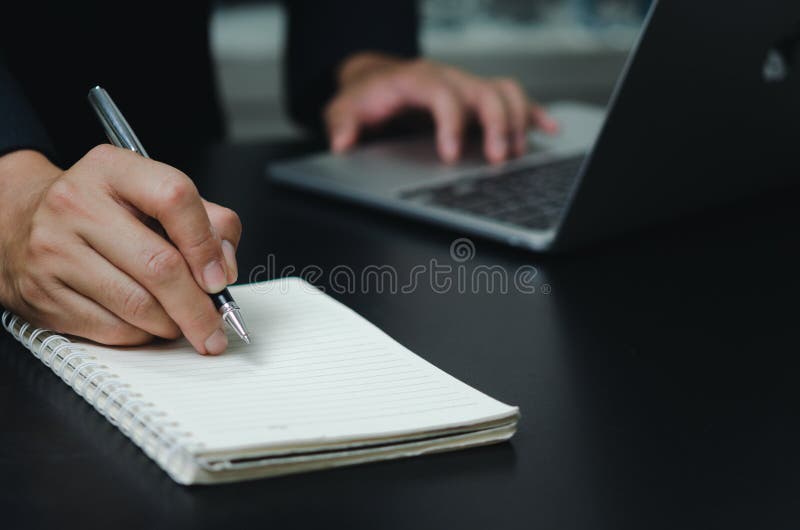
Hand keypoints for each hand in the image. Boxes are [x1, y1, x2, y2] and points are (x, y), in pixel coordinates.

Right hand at [0, 146, 241, 354]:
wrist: (23, 223)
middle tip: (216, 328)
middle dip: (198, 307)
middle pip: (159, 265)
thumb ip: (206, 221)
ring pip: (138, 305)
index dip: (207, 245)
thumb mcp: (152, 196)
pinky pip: (111, 329)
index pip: (175, 197)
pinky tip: (148, 325)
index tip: (221, 279)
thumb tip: (225, 268)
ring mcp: (54, 250)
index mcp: (112, 169)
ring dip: (173, 324)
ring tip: (183, 323)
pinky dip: (142, 335)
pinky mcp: (44, 294)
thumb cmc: (104, 212)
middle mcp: (77, 204)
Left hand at [325, 53, 558, 163]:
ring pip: (506, 93)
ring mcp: (469, 87)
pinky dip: (533, 114)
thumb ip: (341, 124)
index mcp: (418, 79)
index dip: (450, 123)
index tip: (450, 155)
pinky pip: (515, 99)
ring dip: (517, 123)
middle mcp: (450, 78)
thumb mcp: (344, 107)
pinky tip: (548, 131)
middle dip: (496, 126)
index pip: (443, 94)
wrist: (379, 81)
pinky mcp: (480, 99)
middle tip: (496, 160)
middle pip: (485, 92)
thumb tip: (342, 142)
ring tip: (517, 155)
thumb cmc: (367, 97)